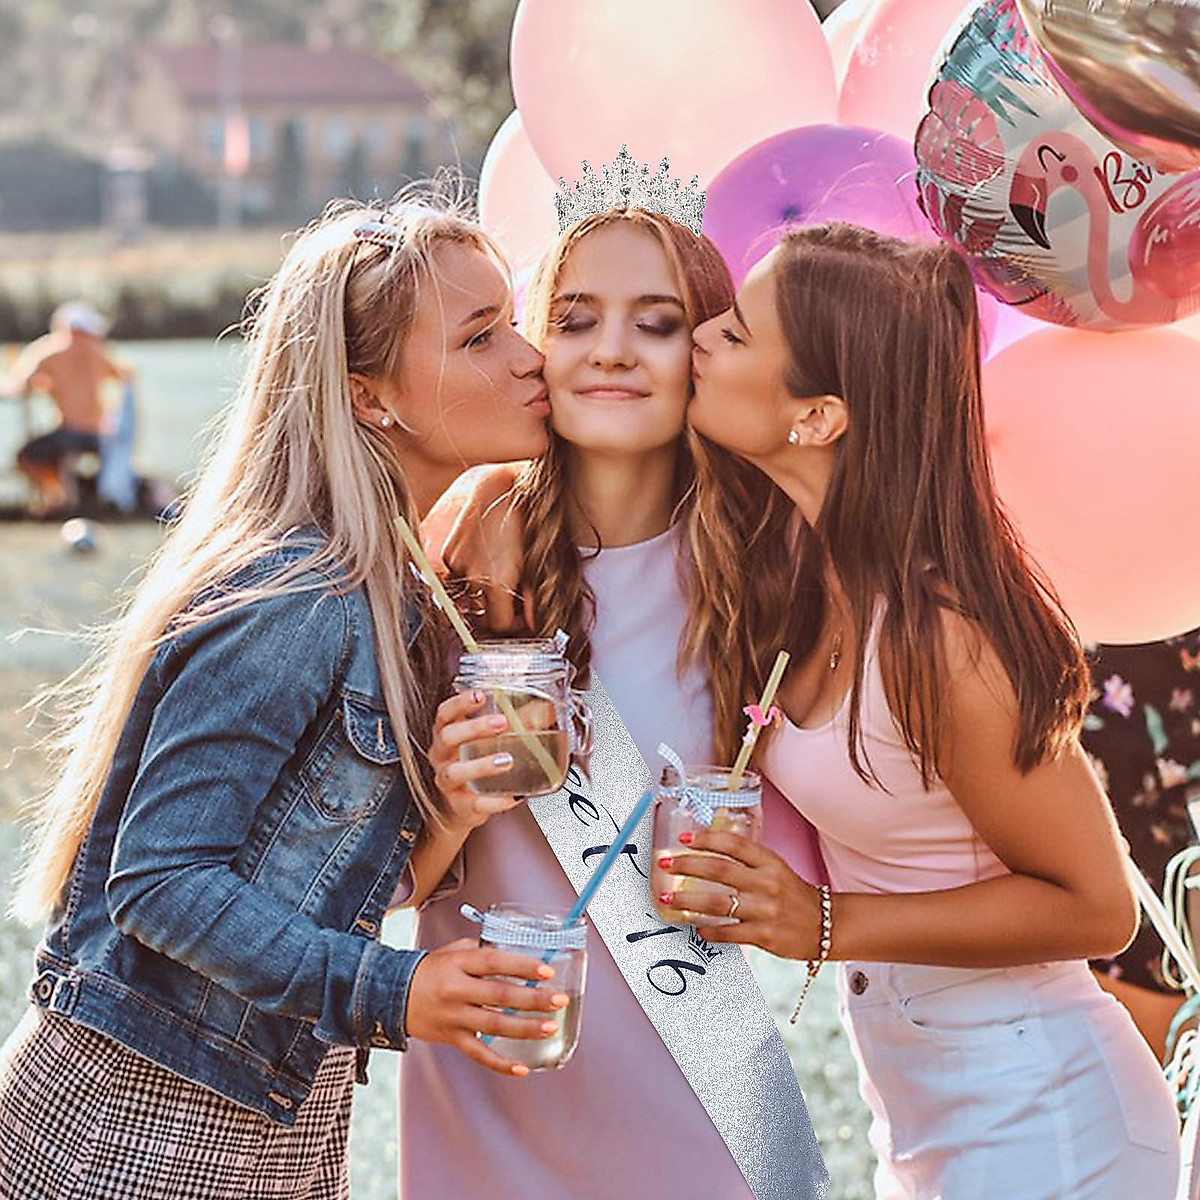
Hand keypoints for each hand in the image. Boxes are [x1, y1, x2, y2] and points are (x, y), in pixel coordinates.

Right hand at [405, 939, 569, 1075]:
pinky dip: (500, 1064)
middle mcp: (457, 990)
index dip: (521, 966)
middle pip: (500, 995)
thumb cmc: (430, 969)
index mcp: (459, 963)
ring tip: (550, 1027)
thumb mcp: (453, 951)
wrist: (391, 994)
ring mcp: (454, 1017)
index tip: (546, 971)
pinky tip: (522, 1068)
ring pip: (494, 1025)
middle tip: (559, 1000)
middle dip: (533, 999)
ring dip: (525, 1028)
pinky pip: (479, 1054)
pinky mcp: (451, 1038)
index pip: (494, 962)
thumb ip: (481, 952)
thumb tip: (515, 954)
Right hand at [429, 691, 522, 831]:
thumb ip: (517, 724)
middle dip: (474, 727)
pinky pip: (474, 803)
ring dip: (480, 765)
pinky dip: (494, 801)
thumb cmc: (475, 764)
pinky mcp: (460, 805)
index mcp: (448, 734)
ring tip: (506, 760)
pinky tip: (513, 796)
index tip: (480, 695)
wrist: (463, 806)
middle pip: (448, 736)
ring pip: (454, 772)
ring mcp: (448, 781)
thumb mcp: (491, 741)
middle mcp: (442, 755)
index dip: (460, 702)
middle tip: (502, 723)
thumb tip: (545, 711)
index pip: (445, 713)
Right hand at [441, 466, 528, 631]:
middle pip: (480, 614)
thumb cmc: (528, 518)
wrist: (505, 482)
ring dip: (480, 594)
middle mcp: (470, 575)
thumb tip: (532, 622)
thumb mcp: (539, 560)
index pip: (498, 625)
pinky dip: (467, 575)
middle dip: (496, 611)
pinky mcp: (445, 550)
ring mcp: (454, 562)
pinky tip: (482, 558)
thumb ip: (534, 596)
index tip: (521, 616)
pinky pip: (454, 576)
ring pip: (465, 596)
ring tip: (497, 575)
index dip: (512, 624)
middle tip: (512, 598)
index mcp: (495, 582)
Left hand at [658, 831, 825, 959]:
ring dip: (687, 901)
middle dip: (687, 865)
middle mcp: (767, 883)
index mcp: (770, 862)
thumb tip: (707, 852)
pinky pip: (728, 933)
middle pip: (719, 869)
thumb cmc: (794, 895)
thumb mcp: (776, 869)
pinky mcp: (764, 936)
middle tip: (665, 864)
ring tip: (668, 900)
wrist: (826, 926)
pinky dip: (709, 931)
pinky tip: (697, 927)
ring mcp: (765, 910)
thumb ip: (747, 861)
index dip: (707, 838)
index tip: (684, 838)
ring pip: (718, 904)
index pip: (734, 844)